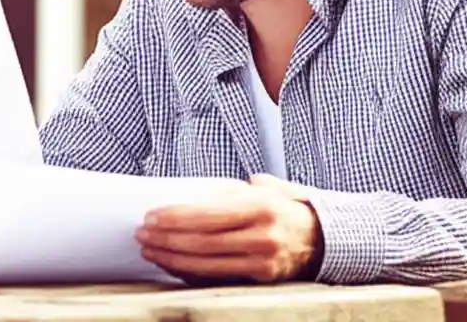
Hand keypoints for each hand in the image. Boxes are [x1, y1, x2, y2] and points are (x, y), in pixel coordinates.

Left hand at [134, 174, 322, 283]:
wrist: (325, 238)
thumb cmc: (286, 207)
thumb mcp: (267, 187)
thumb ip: (236, 187)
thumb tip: (197, 188)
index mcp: (260, 206)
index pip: (207, 215)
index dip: (175, 217)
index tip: (151, 216)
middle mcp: (262, 235)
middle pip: (202, 242)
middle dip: (166, 238)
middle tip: (141, 233)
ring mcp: (262, 261)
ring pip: (205, 265)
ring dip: (171, 258)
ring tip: (149, 250)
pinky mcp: (260, 279)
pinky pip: (217, 278)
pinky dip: (190, 273)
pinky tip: (171, 265)